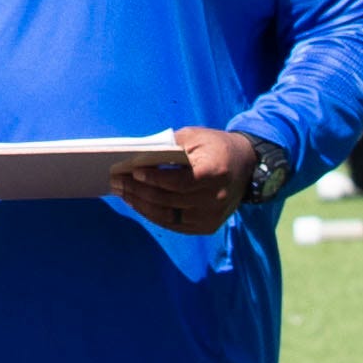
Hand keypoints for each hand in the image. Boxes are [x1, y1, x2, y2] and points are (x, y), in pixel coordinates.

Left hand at [112, 128, 259, 234]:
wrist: (246, 165)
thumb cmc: (214, 146)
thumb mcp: (194, 137)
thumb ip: (169, 147)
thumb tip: (138, 160)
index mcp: (215, 172)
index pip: (180, 182)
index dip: (155, 178)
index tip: (133, 171)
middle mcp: (216, 198)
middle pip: (170, 200)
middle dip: (139, 190)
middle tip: (116, 181)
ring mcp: (213, 216)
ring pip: (169, 216)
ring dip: (142, 205)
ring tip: (122, 193)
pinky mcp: (208, 225)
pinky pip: (175, 224)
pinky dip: (154, 215)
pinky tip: (138, 203)